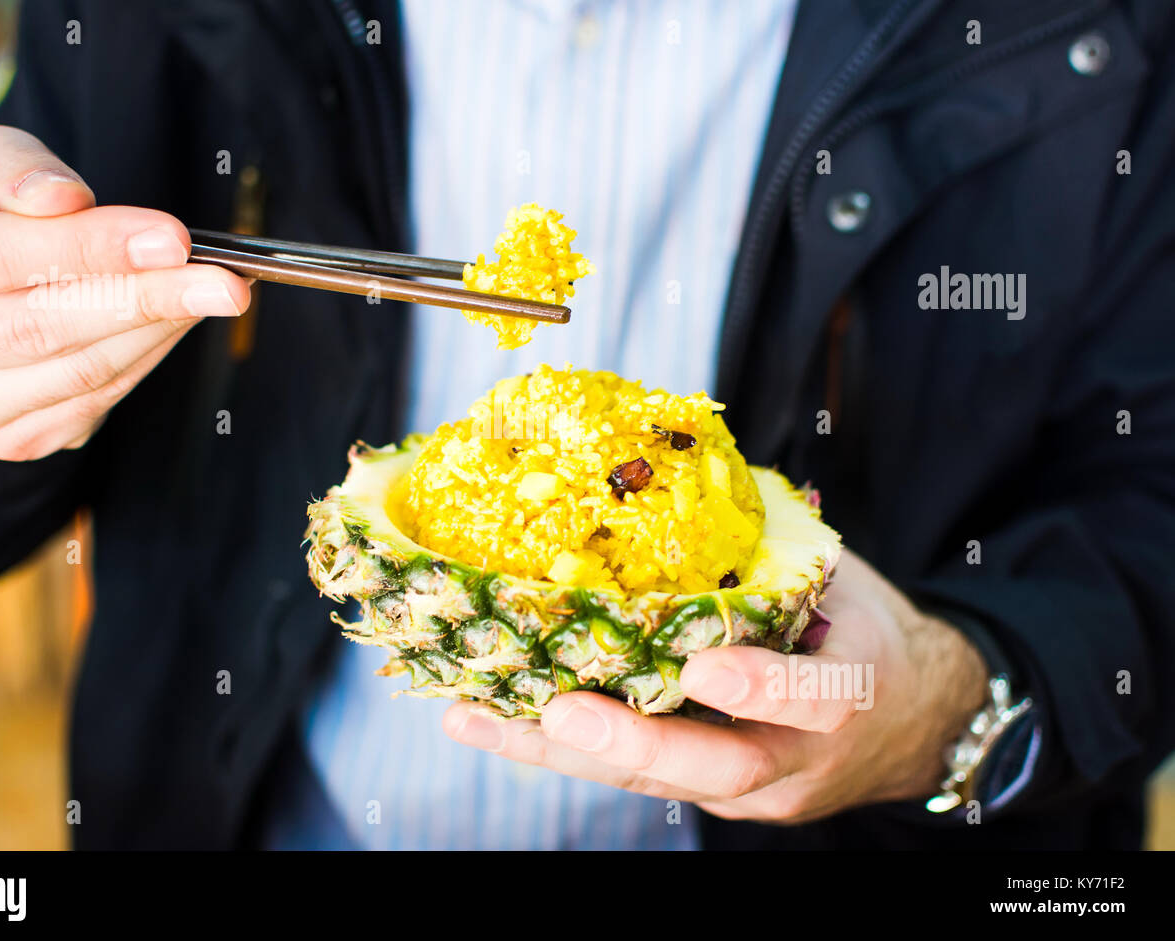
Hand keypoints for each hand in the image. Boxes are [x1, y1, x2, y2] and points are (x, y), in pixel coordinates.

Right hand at [0, 125, 250, 460]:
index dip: (90, 248)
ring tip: (210, 291)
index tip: (172, 239)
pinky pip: (94, 404)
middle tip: (224, 281)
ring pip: (77, 373)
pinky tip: (173, 323)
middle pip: (41, 327)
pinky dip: (145, 360)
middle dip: (146, 299)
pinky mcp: (5, 443)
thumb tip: (62, 200)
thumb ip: (9, 171)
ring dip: (157, 330)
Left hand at [444, 549, 989, 822]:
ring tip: (481, 717)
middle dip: (633, 744)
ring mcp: (754, 787)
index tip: (704, 670)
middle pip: (718, 769)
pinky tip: (495, 722)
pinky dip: (565, 752)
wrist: (913, 723)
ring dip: (564, 753)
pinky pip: (638, 776)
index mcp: (849, 691)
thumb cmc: (868, 634)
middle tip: (559, 714)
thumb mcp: (847, 587)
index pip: (812, 697)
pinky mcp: (715, 796)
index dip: (760, 688)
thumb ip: (779, 558)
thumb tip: (685, 477)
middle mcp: (799, 755)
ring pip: (658, 781)